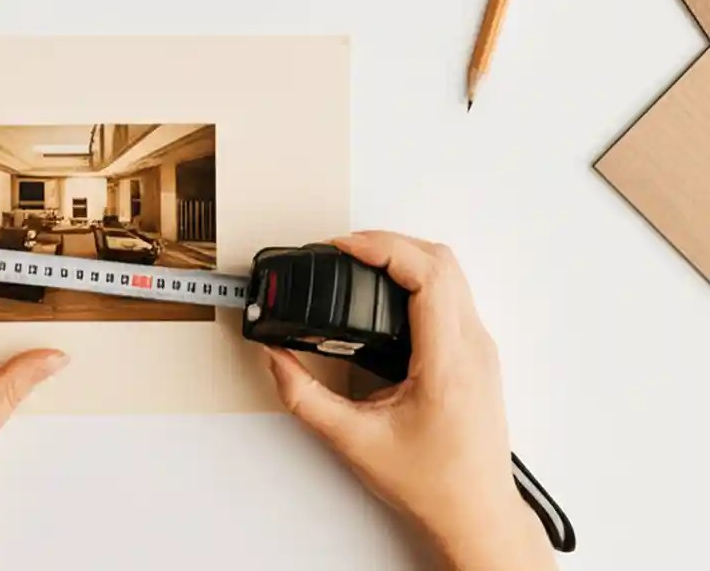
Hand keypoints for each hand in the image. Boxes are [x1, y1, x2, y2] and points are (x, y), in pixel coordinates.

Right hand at [262, 231, 555, 570]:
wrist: (476, 513)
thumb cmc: (432, 484)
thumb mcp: (353, 440)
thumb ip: (303, 397)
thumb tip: (275, 359)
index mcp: (447, 361)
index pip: (428, 275)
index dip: (382, 248)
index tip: (343, 246)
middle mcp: (472, 346)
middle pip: (442, 260)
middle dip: (389, 242)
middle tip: (345, 249)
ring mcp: (480, 348)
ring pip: (452, 273)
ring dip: (406, 256)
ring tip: (361, 262)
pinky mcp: (477, 354)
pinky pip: (454, 294)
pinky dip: (419, 278)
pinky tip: (388, 290)